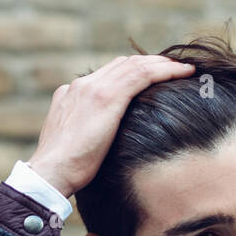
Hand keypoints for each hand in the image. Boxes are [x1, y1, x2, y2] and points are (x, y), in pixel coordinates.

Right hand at [25, 54, 195, 197]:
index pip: (108, 74)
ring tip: (183, 68)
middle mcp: (83, 84)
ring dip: (162, 64)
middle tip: (173, 69)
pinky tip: (184, 72)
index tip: (151, 80)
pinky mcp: (108, 97)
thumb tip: (95, 134)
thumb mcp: (70, 143)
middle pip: (123, 65)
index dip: (131, 73)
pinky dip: (165, 70)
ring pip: (135, 65)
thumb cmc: (62, 170)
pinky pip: (143, 75)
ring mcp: (95, 88)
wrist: (51, 172)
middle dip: (149, 64)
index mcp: (72, 92)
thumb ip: (81, 129)